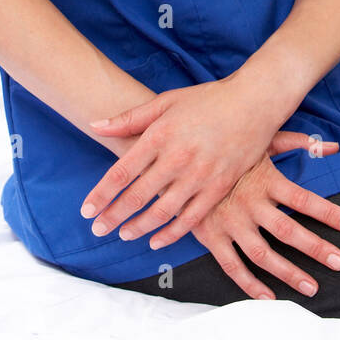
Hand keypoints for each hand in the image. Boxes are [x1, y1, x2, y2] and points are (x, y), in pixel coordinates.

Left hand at [80, 77, 289, 241]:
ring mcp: (200, 174)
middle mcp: (177, 157)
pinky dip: (172, 233)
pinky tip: (157, 240)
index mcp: (160, 135)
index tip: (86, 210)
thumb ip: (129, 118)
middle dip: (113, 216)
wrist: (254, 101)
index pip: (122, 172)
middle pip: (137, 196)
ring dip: (139, 227)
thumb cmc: (207, 100)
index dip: (101, 194)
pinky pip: (191, 217)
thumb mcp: (165, 102)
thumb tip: (95, 125)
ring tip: (123, 235)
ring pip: (162, 211)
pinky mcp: (219, 186)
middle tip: (97, 229)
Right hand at [182, 133, 339, 300]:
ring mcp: (229, 222)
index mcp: (264, 179)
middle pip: (289, 231)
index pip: (304, 199)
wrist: (178, 154)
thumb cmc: (225, 145)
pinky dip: (250, 284)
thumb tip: (334, 146)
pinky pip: (232, 266)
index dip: (328, 212)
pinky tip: (269, 297)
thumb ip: (298, 143)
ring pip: (263, 254)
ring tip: (311, 287)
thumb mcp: (260, 139)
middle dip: (317, 248)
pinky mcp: (210, 236)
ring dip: (288, 273)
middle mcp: (249, 203)